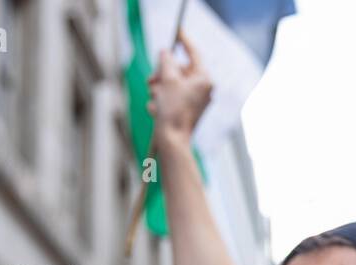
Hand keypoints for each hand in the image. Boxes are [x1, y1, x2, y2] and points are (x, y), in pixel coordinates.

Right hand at [148, 32, 212, 150]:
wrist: (172, 141)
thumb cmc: (172, 110)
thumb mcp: (167, 79)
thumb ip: (165, 61)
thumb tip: (165, 52)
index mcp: (205, 79)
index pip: (194, 53)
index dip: (183, 41)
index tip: (177, 31)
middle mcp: (204, 90)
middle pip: (181, 71)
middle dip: (163, 74)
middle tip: (151, 79)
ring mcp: (197, 102)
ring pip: (174, 85)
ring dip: (159, 88)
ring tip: (153, 97)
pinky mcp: (188, 112)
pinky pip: (172, 100)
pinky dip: (161, 101)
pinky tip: (155, 109)